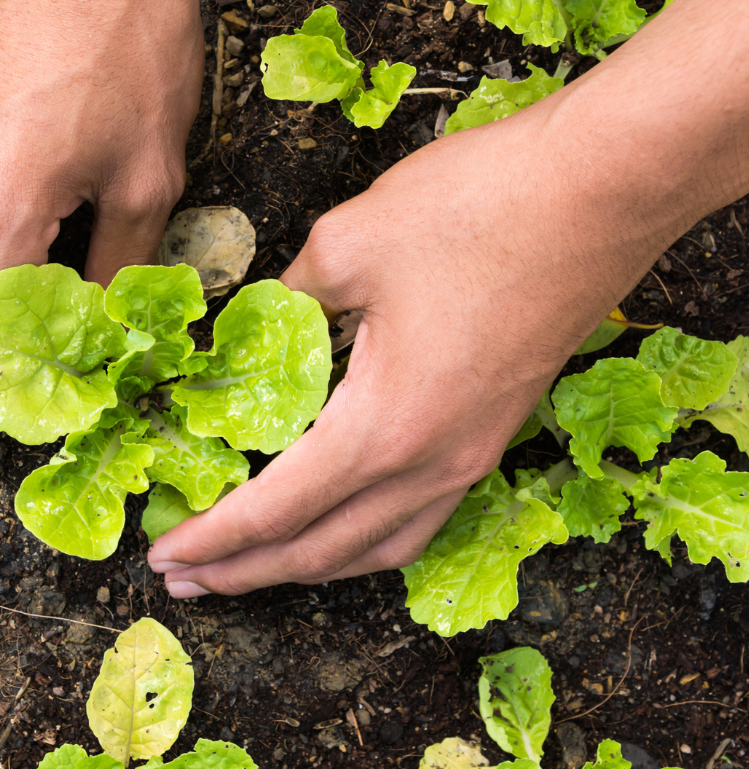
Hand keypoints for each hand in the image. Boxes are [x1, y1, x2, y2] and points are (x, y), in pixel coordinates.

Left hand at [147, 111, 620, 593]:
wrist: (605, 189)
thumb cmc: (479, 209)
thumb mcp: (348, 244)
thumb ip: (285, 301)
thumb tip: (254, 326)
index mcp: (383, 427)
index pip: (275, 510)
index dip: (212, 539)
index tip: (163, 555)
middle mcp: (429, 465)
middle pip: (320, 550)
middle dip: (245, 571)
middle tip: (184, 578)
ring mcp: (470, 458)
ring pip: (375, 550)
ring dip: (305, 567)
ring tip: (251, 569)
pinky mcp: (493, 438)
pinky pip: (417, 522)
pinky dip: (362, 542)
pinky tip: (338, 528)